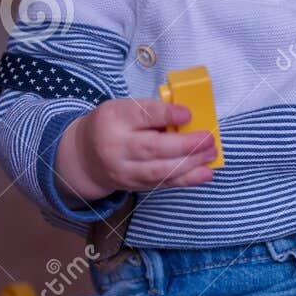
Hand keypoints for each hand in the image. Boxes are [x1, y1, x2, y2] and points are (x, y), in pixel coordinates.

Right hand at [54, 97, 218, 202]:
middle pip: (152, 147)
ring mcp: (123, 170)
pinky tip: (205, 173)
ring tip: (211, 154)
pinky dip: (186, 179)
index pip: (140, 115)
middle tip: (209, 139)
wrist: (85, 156)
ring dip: (190, 164)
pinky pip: (162, 184)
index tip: (188, 114)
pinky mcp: (133, 186)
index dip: (165, 115)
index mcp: (113, 118)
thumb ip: (151, 113)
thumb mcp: (123, 109)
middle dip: (185, 144)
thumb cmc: (113, 125)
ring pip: (158, 170)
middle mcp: (115, 146)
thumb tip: (190, 119)